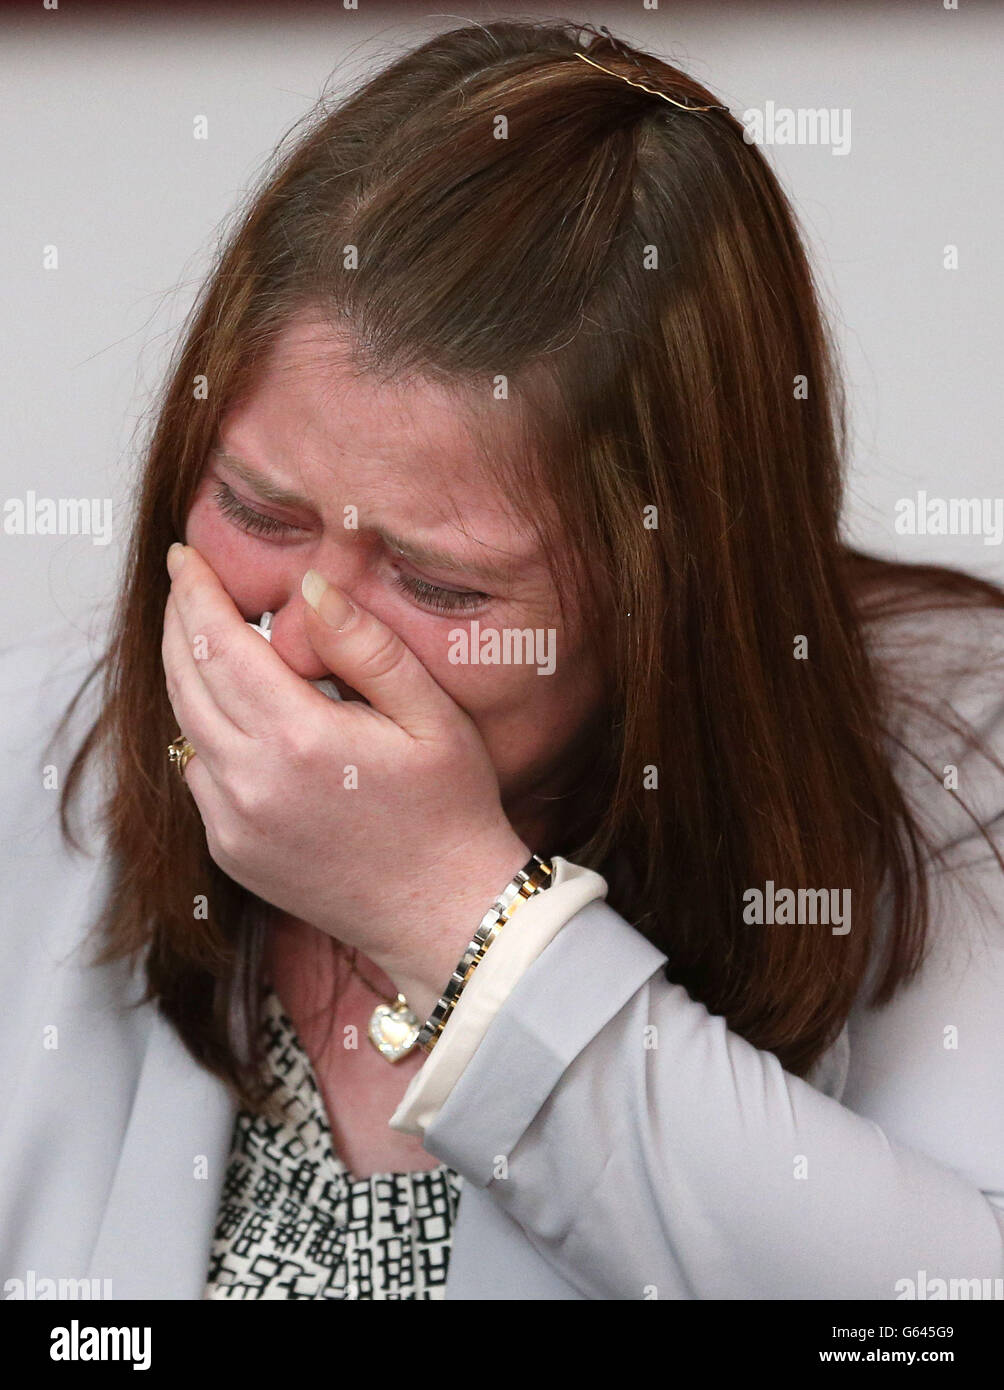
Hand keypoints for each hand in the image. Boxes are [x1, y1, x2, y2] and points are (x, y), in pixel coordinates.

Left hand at [161, 543, 530, 1015]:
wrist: (445, 914)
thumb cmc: (450, 811)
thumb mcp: (430, 714)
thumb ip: (366, 646)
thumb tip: (310, 587)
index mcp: (298, 738)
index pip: (218, 642)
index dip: (194, 592)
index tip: (182, 555)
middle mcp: (250, 782)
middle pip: (185, 678)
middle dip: (179, 623)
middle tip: (186, 584)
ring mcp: (233, 823)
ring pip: (183, 727)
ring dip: (187, 676)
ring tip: (208, 639)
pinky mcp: (233, 851)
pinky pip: (198, 775)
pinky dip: (205, 734)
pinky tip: (237, 718)